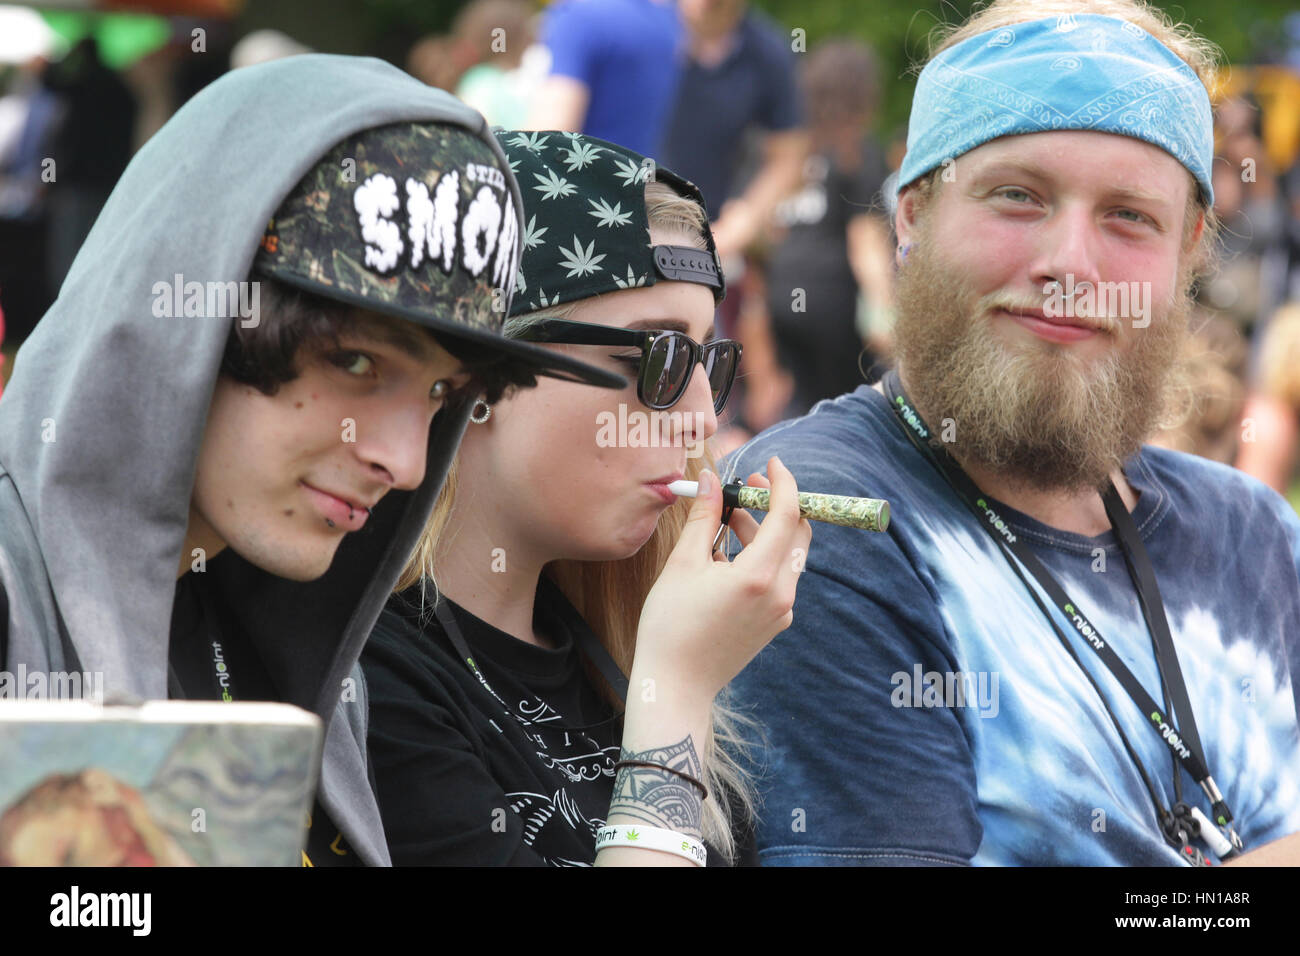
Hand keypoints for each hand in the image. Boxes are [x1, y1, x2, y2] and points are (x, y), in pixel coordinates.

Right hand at [633, 456, 811, 702]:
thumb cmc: (671, 626)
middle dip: (776, 505)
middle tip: (747, 488)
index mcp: (759, 576)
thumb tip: (711, 480)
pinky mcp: (774, 623)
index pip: (786, 515)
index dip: (782, 483)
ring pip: (786, 556)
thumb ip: (703, 518)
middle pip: (796, 534)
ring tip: (726, 521)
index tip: (770, 464)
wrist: (675, 685)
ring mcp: (781, 612)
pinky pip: (777, 578)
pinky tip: (726, 556)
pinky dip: (761, 557)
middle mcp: (780, 594)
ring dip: (764, 530)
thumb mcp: (682, 564)